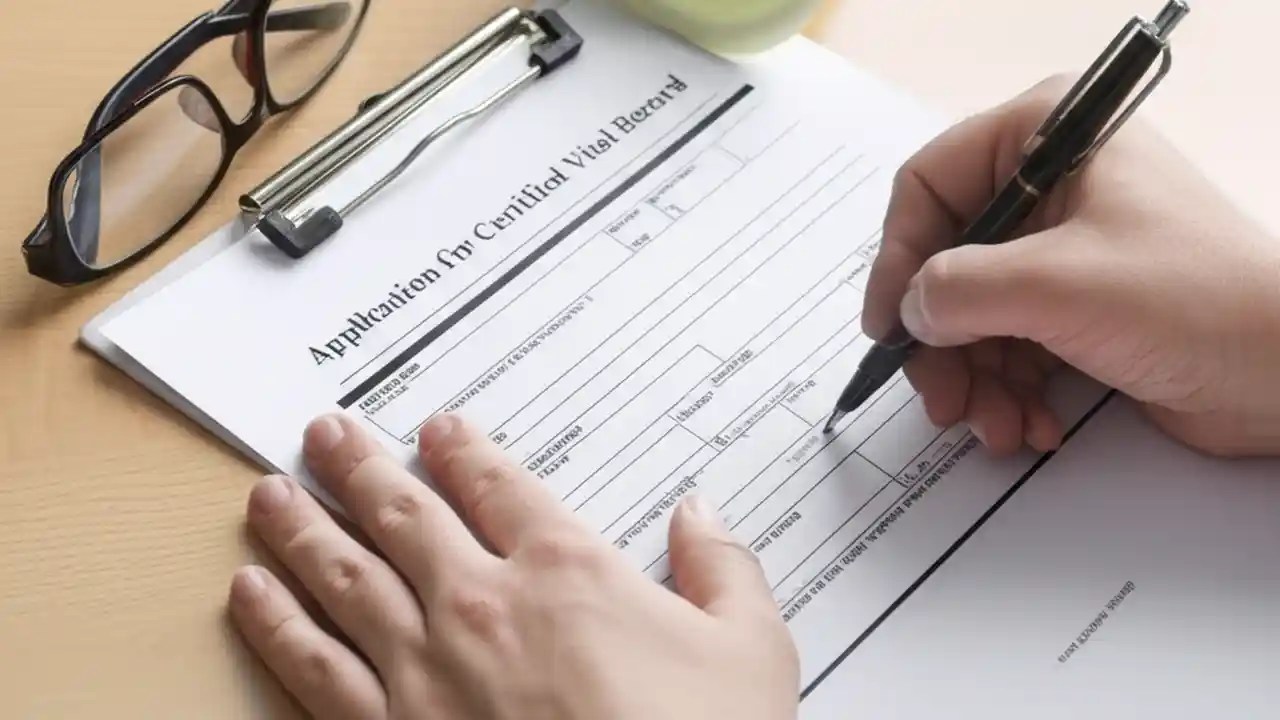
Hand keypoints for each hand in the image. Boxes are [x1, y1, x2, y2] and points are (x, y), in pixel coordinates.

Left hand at [228, 413, 798, 718]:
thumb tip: (701, 515)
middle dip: (359, 465)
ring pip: (344, 575)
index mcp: (567, 572)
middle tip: (327, 433)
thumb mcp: (749, 650)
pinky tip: (249, 590)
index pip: (499, 486)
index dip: (462, 449)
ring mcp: (427, 669)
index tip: (438, 428)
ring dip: (302, 526)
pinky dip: (275, 622)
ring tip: (270, 492)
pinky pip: (314, 665)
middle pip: (403, 513)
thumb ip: (724, 569)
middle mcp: (484, 605)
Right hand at [864, 75, 1279, 456]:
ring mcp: (1062, 251)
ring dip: (974, 381)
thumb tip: (908, 311)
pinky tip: (1030, 427)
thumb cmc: (1194, 300)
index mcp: (1047, 138)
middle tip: (942, 400)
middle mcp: (1049, 186)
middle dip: (941, 342)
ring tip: (995, 427)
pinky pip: (1008, 348)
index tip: (889, 324)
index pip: (930, 184)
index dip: (898, 256)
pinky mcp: (1076, 309)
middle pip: (945, 262)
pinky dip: (1008, 393)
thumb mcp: (1056, 284)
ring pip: (971, 315)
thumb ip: (960, 290)